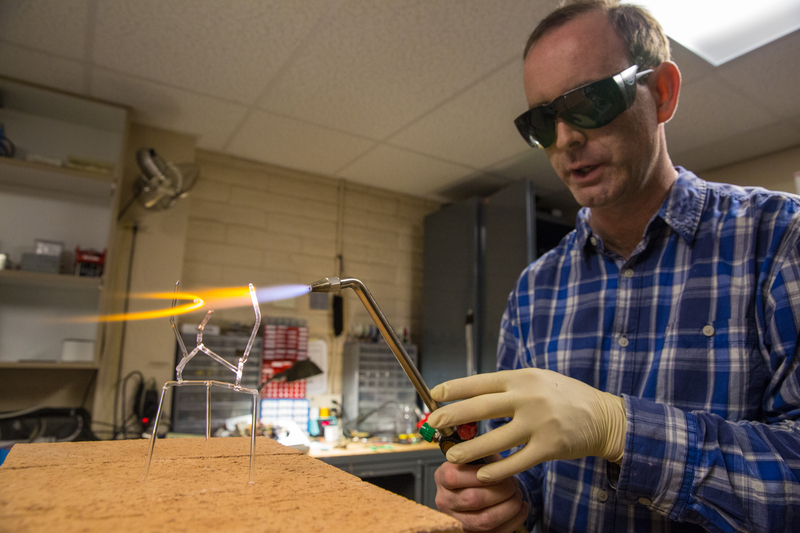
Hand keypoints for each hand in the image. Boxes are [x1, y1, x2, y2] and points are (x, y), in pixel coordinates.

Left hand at [427, 368, 625, 481]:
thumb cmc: (564, 397)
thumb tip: (473, 397)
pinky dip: (497, 471)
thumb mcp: (537, 381)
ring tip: (452, 455)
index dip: (455, 388)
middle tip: (433, 424)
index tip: (435, 394)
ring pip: (495, 440)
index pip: (481, 381)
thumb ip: (510, 388)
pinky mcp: (549, 447)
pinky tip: (483, 475)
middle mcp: (528, 397)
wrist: (604, 417)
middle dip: (452, 416)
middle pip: (481, 408)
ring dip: (469, 450)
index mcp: (522, 378)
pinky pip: (516, 462)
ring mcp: (539, 423)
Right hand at [434, 454, 528, 532]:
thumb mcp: (476, 456)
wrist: (474, 486)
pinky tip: (521, 508)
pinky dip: (514, 521)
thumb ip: (485, 454)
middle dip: (501, 491)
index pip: (455, 477)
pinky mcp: (470, 532)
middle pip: (473, 499)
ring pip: (484, 521)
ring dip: (508, 508)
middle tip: (513, 484)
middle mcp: (445, 500)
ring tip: (518, 496)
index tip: (501, 471)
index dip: (482, 474)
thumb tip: (500, 459)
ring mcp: (456, 519)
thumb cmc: (477, 469)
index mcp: (442, 477)